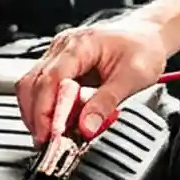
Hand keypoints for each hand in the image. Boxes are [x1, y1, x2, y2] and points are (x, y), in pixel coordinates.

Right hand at [15, 16, 167, 145]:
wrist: (148, 35)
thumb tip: (86, 127)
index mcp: (80, 45)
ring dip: (38, 114)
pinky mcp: (61, 66)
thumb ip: (107, 102)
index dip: (46, 112)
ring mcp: (59, 55)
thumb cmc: (143, 48)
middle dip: (36, 117)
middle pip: (32, 84)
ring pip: (31, 87)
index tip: (51, 137)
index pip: (49, 80)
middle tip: (49, 143)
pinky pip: (42, 89)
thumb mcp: (132, 77)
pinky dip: (47, 108)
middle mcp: (63, 47)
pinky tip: (61, 122)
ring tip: (55, 136)